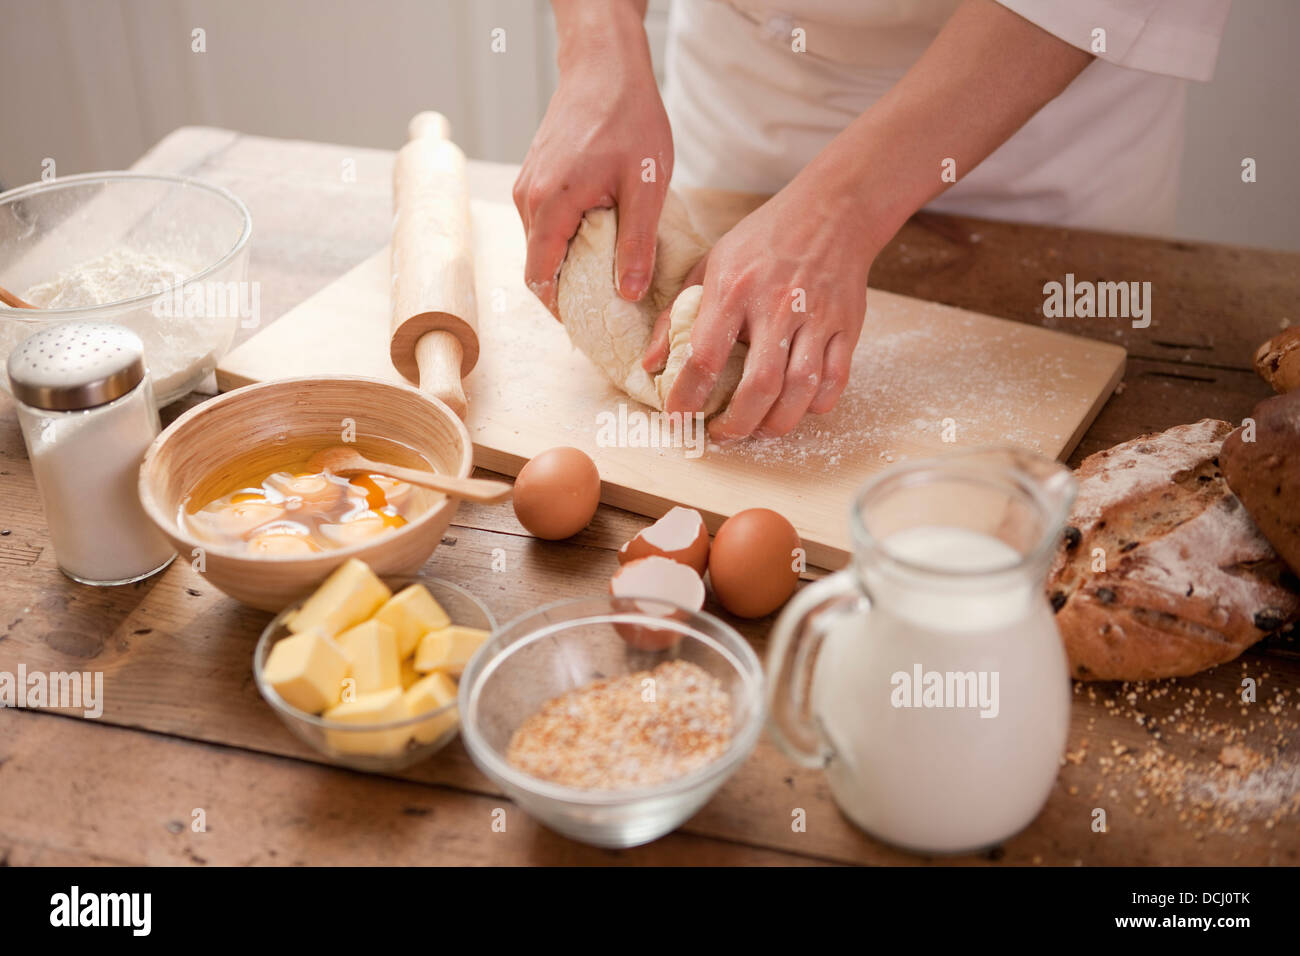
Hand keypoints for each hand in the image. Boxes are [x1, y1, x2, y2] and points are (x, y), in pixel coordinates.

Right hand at [514, 2, 669, 315]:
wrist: (605, 65)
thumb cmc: (629, 118)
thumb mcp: (645, 187)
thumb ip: (636, 244)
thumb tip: (628, 294)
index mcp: (551, 204)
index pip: (539, 277)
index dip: (560, 309)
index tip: (588, 327)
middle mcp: (528, 198)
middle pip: (538, 264)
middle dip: (567, 290)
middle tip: (606, 309)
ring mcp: (528, 185)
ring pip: (542, 243)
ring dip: (569, 263)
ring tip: (608, 275)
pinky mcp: (535, 175)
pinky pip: (546, 222)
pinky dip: (567, 239)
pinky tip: (601, 239)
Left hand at [643, 181, 873, 440]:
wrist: (832, 210)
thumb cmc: (763, 239)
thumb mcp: (709, 264)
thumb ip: (675, 315)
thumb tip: (650, 365)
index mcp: (734, 290)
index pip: (706, 356)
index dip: (688, 396)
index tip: (678, 418)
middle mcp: (777, 306)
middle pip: (760, 385)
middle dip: (737, 423)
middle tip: (721, 435)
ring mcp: (817, 318)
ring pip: (801, 389)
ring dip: (777, 423)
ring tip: (757, 430)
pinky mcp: (848, 325)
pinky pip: (836, 379)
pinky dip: (817, 405)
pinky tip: (797, 409)